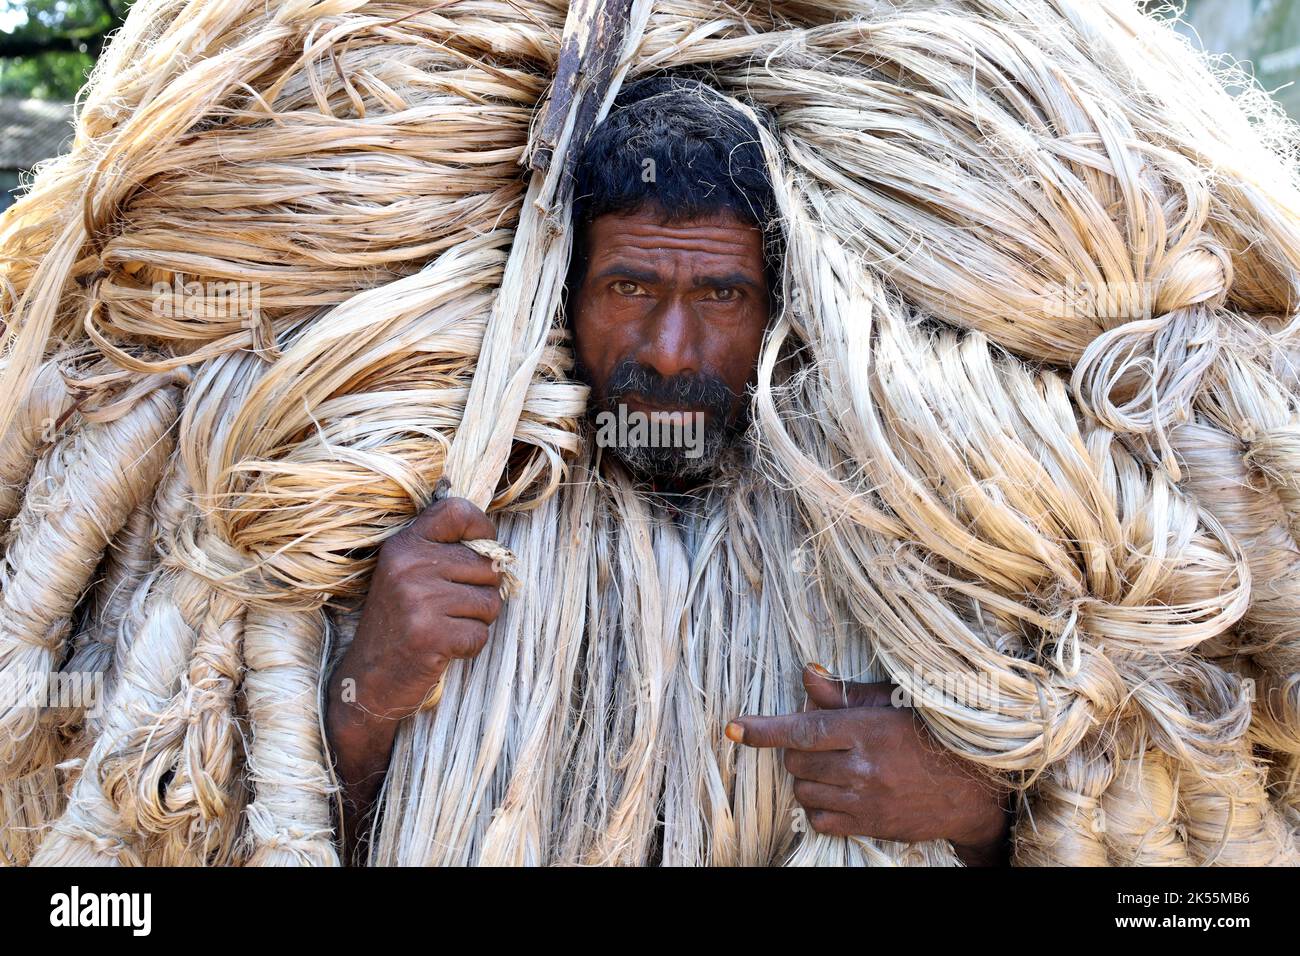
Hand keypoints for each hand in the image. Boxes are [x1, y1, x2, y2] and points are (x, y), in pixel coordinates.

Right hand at [324, 495, 502, 860]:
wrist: (367, 682)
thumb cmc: (399, 624)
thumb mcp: (408, 576)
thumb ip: (443, 553)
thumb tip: (498, 547)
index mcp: (404, 544)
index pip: (457, 511)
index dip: (482, 528)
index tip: (480, 549)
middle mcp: (409, 565)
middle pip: (488, 567)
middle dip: (479, 593)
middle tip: (446, 610)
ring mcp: (418, 599)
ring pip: (490, 602)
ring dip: (475, 622)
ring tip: (442, 628)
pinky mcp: (430, 634)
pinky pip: (481, 635)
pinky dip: (468, 647)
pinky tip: (441, 649)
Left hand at [726, 665, 1011, 865]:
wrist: (972, 788)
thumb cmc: (930, 733)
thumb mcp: (892, 703)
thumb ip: (845, 693)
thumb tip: (806, 675)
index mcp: (867, 729)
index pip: (802, 729)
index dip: (764, 729)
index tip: (735, 728)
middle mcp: (862, 767)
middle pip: (797, 760)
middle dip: (796, 749)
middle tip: (819, 742)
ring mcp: (865, 800)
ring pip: (804, 790)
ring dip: (807, 777)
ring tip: (832, 766)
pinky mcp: (869, 825)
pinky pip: (820, 820)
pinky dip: (818, 807)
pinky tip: (837, 793)